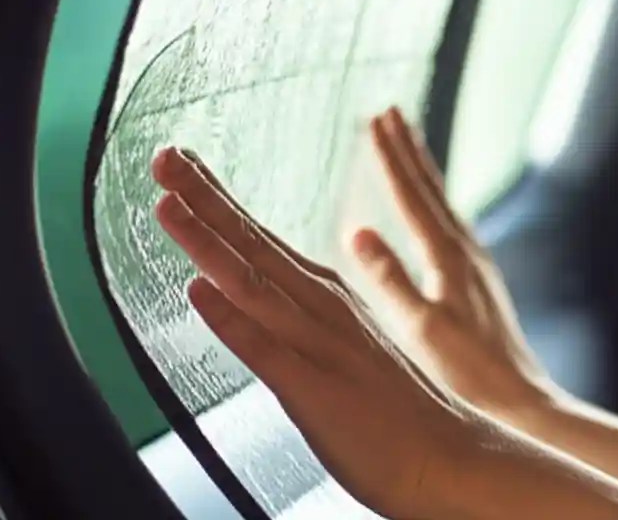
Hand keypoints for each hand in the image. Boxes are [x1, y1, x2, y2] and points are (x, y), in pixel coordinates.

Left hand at [152, 146, 491, 517]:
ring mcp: (320, 348)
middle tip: (164, 156)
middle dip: (204, 198)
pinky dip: (232, 318)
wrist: (453, 461)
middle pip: (253, 246)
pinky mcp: (317, 392)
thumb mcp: (350, 349)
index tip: (184, 164)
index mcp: (329, 301)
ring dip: (207, 241)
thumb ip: (313, 317)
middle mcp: (323, 312)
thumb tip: (264, 288)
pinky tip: (199, 291)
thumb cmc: (401, 415)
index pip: (261, 241)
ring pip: (253, 284)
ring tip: (166, 202)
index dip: (218, 202)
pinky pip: (267, 350)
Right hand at [349, 108, 558, 423]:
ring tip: (406, 144)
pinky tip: (431, 211)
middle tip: (389, 111)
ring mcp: (475, 266)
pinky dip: (433, 202)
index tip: (373, 120)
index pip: (411, 196)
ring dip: (422, 170)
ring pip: (442, 203)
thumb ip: (388, 279)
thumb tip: (357, 232)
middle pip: (431, 188)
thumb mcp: (419, 327)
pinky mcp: (477, 283)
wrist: (519, 401)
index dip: (390, 158)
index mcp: (448, 258)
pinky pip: (449, 225)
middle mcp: (466, 252)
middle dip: (407, 149)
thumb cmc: (467, 374)